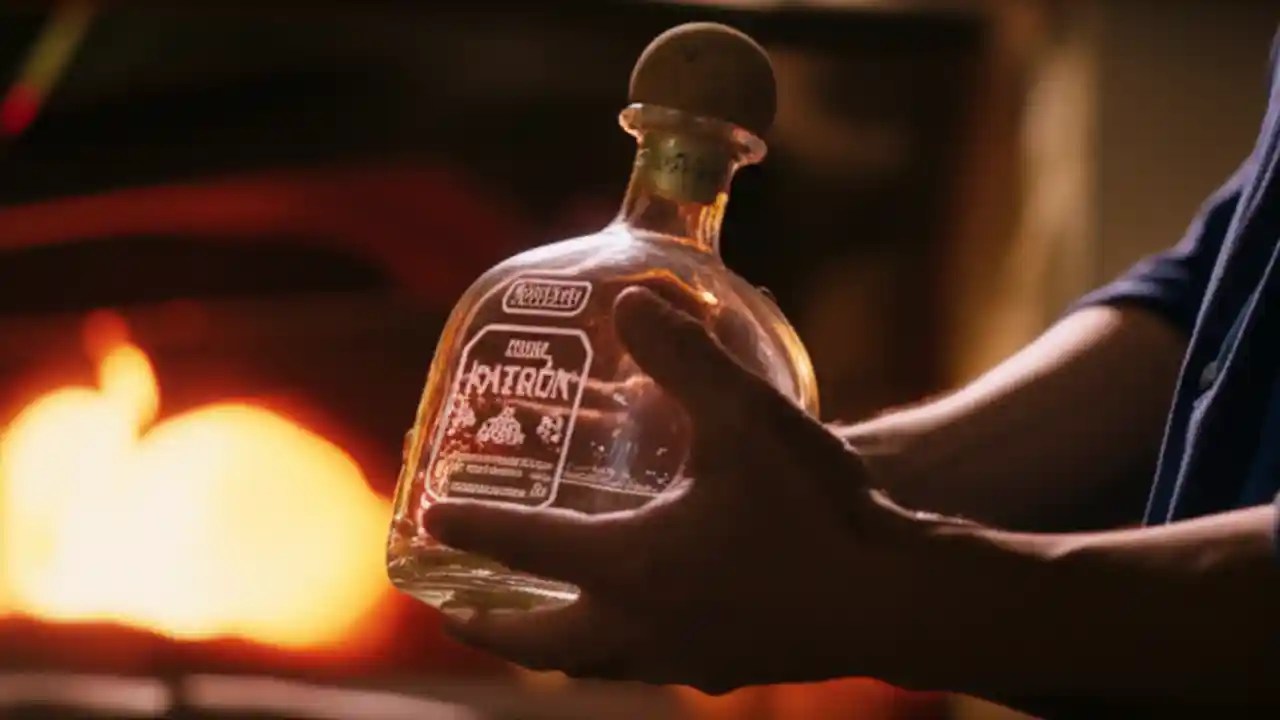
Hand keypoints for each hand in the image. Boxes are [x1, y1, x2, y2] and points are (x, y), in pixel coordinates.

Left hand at [425, 287, 973, 692]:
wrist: (898, 599)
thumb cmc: (820, 509)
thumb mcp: (748, 416)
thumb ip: (685, 355)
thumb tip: (633, 298)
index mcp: (634, 566)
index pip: (527, 550)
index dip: (471, 532)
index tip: (426, 525)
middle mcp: (645, 626)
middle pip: (542, 643)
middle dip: (488, 629)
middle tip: (452, 607)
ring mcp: (685, 659)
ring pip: (594, 664)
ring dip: (550, 644)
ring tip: (531, 617)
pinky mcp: (724, 669)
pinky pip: (646, 666)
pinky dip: (613, 648)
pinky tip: (637, 616)